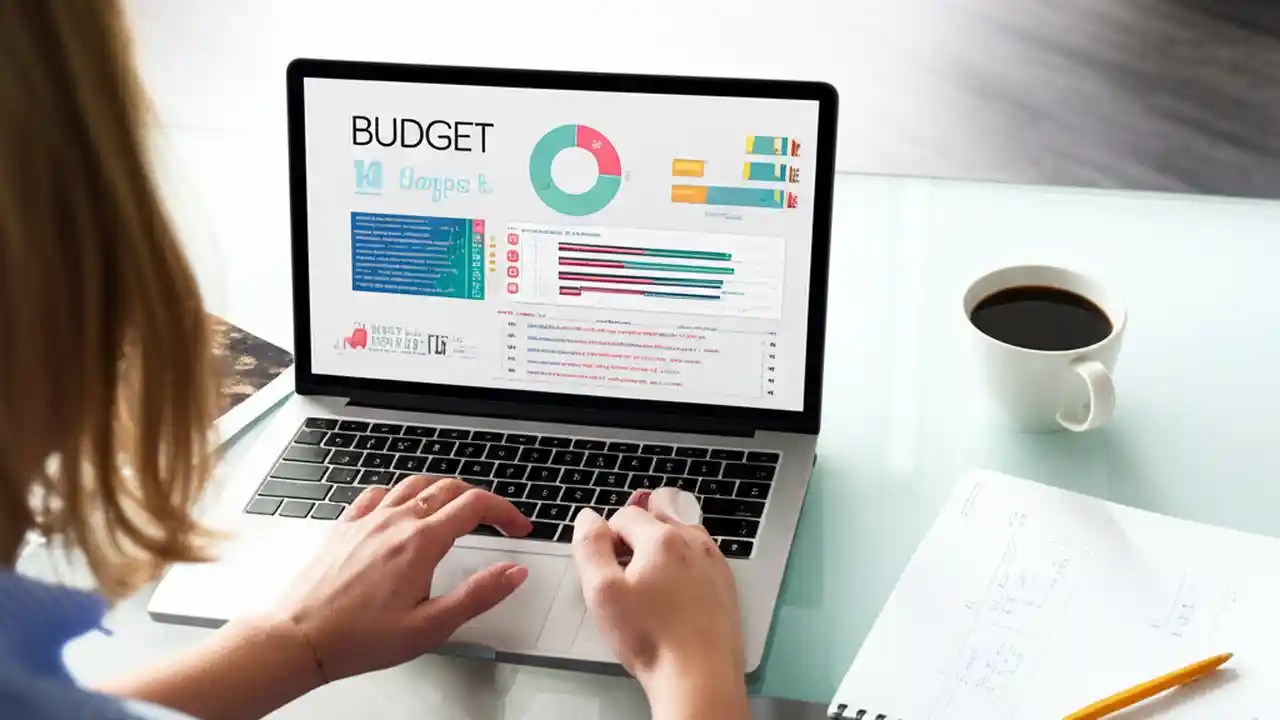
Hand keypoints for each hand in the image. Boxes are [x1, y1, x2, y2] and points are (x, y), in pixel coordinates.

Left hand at [271, 476, 532, 680]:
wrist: (299, 638)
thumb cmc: (358, 638)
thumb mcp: (431, 626)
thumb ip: (478, 595)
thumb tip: (513, 572)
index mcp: (420, 542)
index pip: (475, 506)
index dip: (505, 512)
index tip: (518, 527)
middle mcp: (394, 522)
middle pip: (449, 488)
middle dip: (481, 500)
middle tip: (496, 520)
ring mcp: (367, 520)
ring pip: (414, 484)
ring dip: (444, 489)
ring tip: (457, 505)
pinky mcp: (345, 527)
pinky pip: (377, 493)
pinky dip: (400, 494)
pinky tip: (400, 507)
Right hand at [572, 488, 746, 717]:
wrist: (699, 676)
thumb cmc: (650, 637)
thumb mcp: (603, 592)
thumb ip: (590, 547)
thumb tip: (588, 517)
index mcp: (661, 538)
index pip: (624, 515)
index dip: (607, 538)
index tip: (606, 570)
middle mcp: (693, 541)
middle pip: (655, 520)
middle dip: (635, 540)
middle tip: (627, 579)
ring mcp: (714, 561)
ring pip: (680, 537)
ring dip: (661, 550)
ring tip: (650, 587)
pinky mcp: (726, 583)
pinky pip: (699, 559)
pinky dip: (683, 567)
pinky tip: (675, 597)